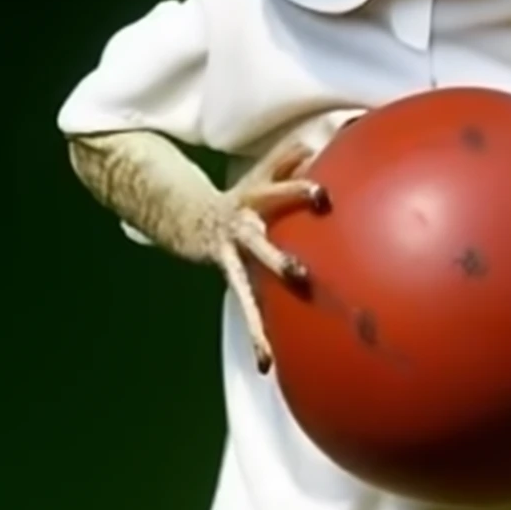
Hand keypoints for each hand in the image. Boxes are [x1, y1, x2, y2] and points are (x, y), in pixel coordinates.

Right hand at [211, 135, 327, 372]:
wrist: (186, 217)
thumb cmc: (241, 197)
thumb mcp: (258, 177)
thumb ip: (285, 163)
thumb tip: (312, 144)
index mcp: (253, 202)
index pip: (278, 191)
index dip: (299, 191)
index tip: (323, 196)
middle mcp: (241, 233)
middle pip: (260, 246)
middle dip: (278, 261)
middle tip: (300, 276)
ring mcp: (232, 260)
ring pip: (247, 293)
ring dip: (259, 322)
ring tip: (268, 355)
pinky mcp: (229, 278)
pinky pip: (247, 309)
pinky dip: (258, 336)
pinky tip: (268, 365)